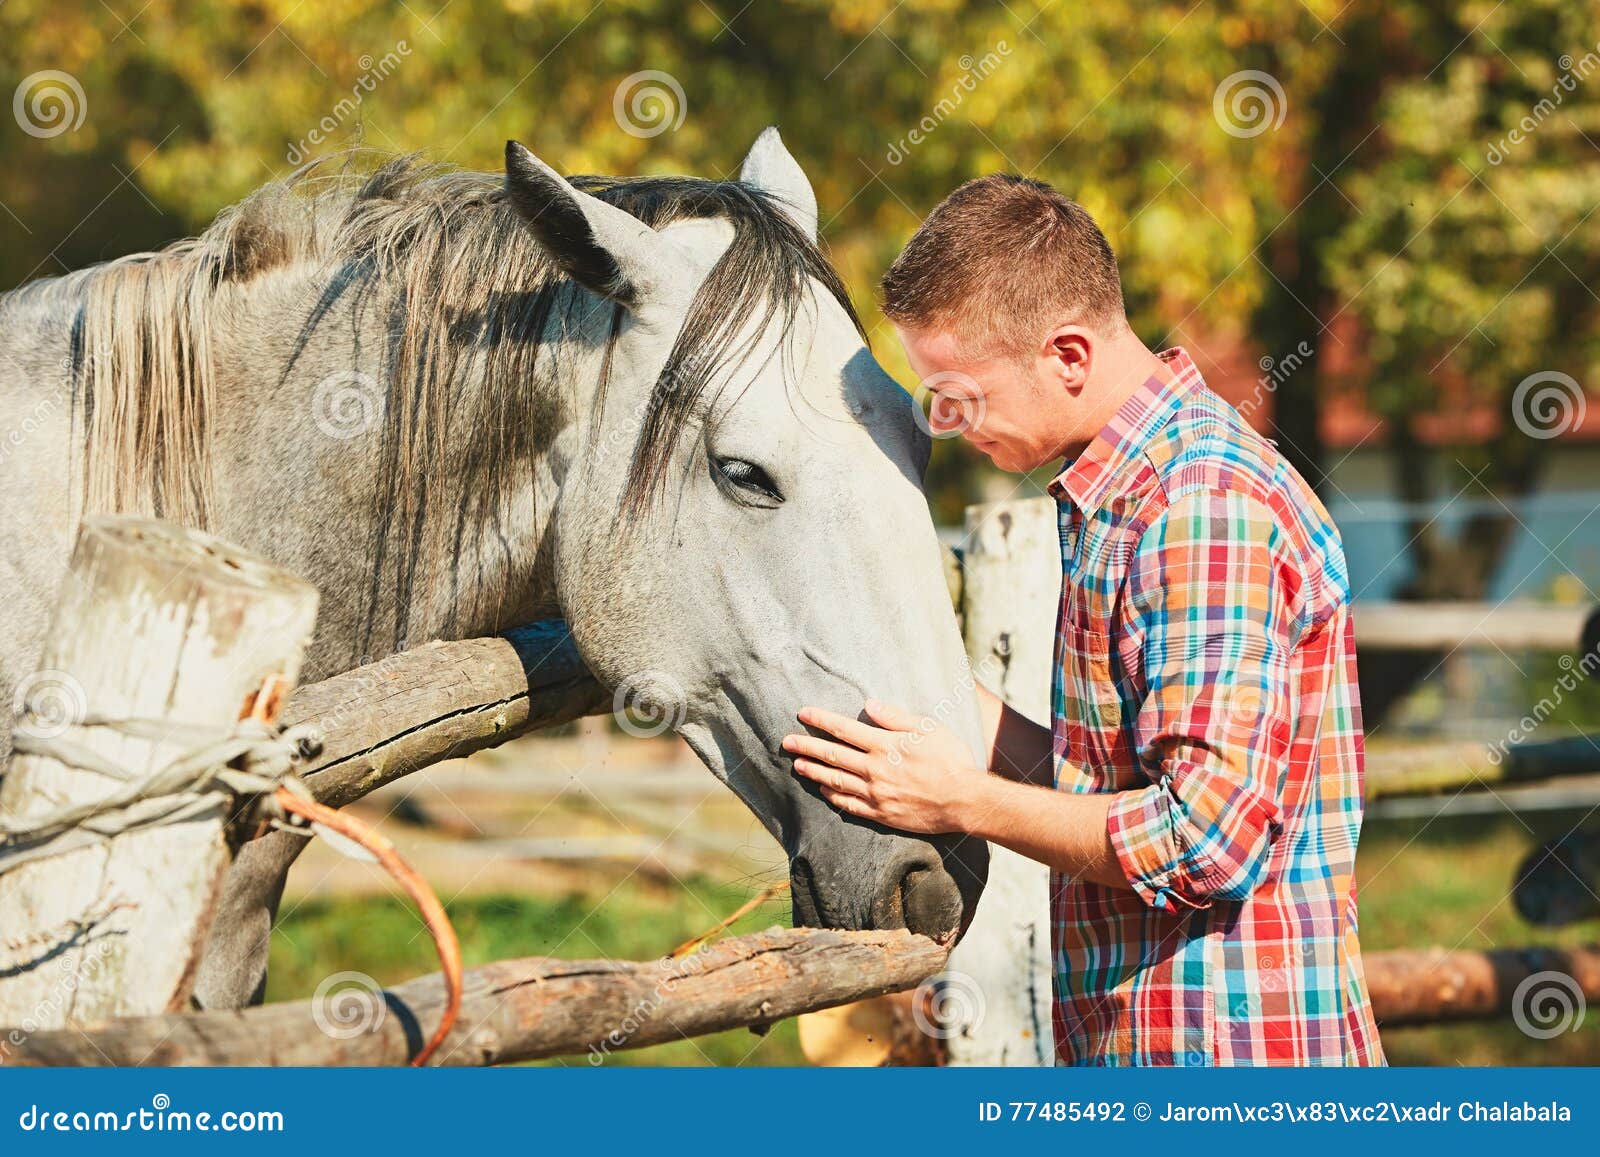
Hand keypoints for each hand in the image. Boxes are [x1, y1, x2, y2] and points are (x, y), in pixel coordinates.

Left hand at [781, 699, 987, 834]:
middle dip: (806, 745)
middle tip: (786, 741)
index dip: (820, 720)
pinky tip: (822, 789)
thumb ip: (896, 717)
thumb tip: (869, 704)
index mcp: (885, 745)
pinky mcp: (880, 814)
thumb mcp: (928, 728)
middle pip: (832, 754)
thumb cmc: (950, 759)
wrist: (964, 801)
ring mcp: (875, 794)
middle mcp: (874, 769)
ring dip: (814, 770)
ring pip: (835, 780)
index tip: (802, 713)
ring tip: (797, 764)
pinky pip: (849, 805)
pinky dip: (832, 796)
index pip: (844, 729)